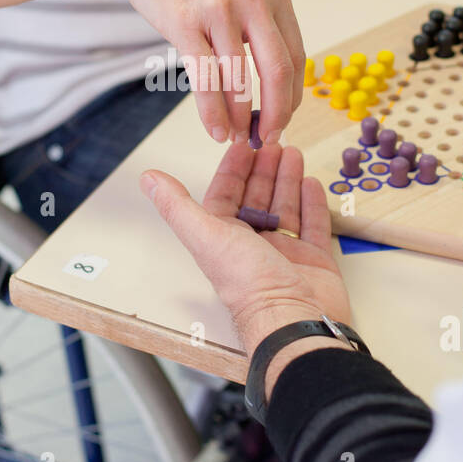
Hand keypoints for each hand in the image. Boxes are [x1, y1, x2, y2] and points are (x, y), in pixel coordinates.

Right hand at [103, 0, 304, 145]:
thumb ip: (261, 20)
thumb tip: (275, 78)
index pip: (296, 55)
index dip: (293, 97)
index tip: (283, 120)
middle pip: (278, 71)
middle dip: (276, 116)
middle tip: (267, 140)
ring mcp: (218, 9)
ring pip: (239, 81)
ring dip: (239, 119)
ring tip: (235, 138)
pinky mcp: (184, 22)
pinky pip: (205, 79)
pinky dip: (212, 112)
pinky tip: (214, 129)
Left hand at [139, 141, 351, 352]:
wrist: (294, 319)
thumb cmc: (249, 284)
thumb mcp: (206, 235)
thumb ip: (177, 205)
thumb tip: (148, 179)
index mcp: (224, 239)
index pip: (226, 195)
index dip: (234, 168)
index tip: (245, 143)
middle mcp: (252, 246)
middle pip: (258, 198)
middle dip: (265, 169)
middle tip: (275, 142)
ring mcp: (285, 254)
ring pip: (286, 208)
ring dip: (288, 180)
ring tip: (294, 154)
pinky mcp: (313, 262)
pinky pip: (312, 227)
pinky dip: (312, 204)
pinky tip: (312, 183)